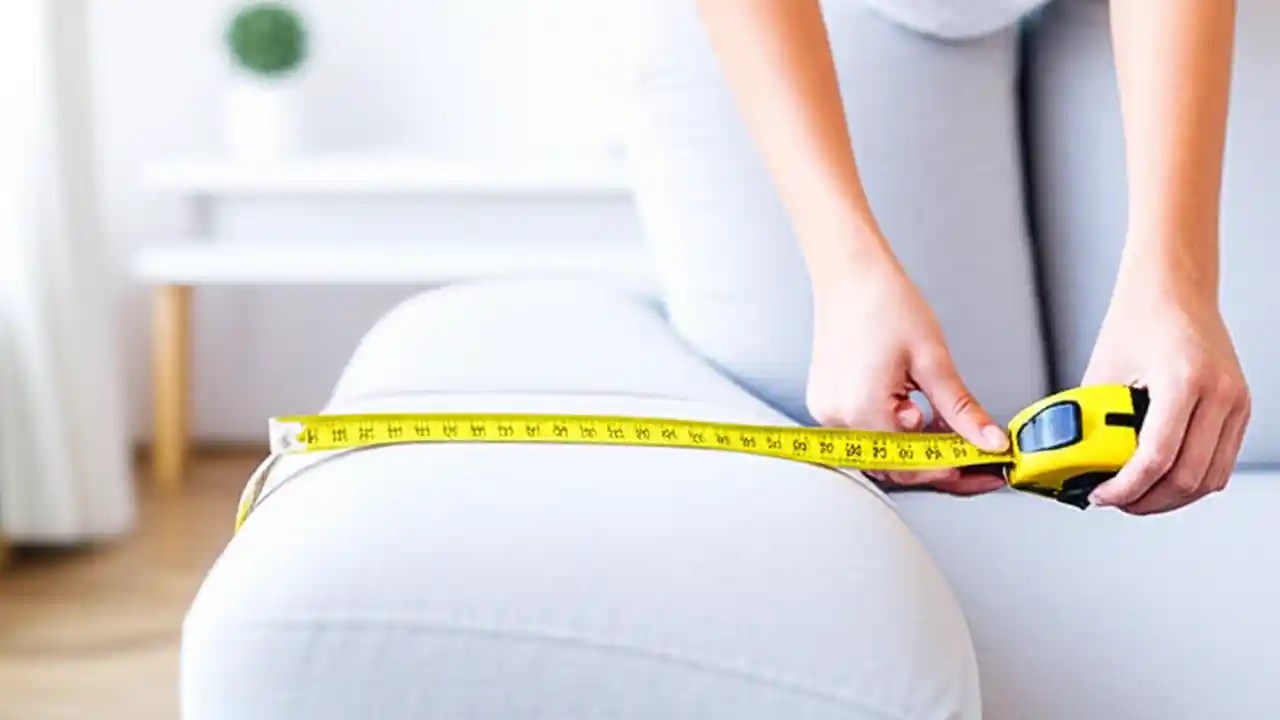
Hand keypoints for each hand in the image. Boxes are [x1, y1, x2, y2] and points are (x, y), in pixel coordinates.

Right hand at [806, 248, 1009, 493]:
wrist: (850, 275)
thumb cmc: (884, 304)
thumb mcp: (933, 360)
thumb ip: (961, 409)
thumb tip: (989, 440)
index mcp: (862, 407)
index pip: (911, 462)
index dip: (948, 468)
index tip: (978, 466)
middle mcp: (837, 415)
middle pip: (893, 463)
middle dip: (934, 460)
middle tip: (972, 452)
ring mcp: (827, 410)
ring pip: (880, 450)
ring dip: (914, 446)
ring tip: (946, 427)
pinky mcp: (826, 402)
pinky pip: (865, 431)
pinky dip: (893, 431)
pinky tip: (917, 415)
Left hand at [1082, 255, 1249, 513]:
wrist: (1173, 288)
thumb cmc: (1137, 320)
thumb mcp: (1103, 371)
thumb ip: (1095, 417)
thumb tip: (1076, 461)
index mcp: (1183, 381)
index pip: (1157, 458)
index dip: (1126, 488)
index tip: (1102, 495)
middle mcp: (1220, 393)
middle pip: (1189, 478)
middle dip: (1148, 501)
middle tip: (1116, 501)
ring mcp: (1237, 401)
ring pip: (1211, 478)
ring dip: (1172, 497)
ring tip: (1136, 495)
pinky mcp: (1241, 407)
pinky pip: (1221, 461)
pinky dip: (1192, 479)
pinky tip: (1161, 479)